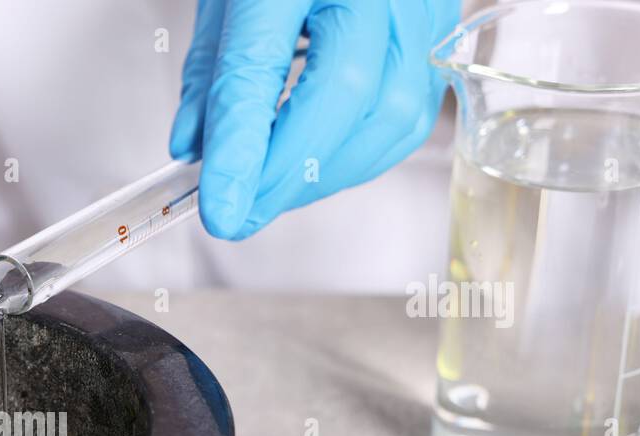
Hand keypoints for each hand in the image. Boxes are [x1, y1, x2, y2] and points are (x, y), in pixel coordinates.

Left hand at [171, 0, 460, 239]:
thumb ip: (211, 72)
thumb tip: (196, 149)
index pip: (262, 66)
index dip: (240, 147)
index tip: (218, 207)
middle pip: (342, 98)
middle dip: (284, 174)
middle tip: (238, 212)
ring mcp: (421, 4)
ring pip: (390, 118)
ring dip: (325, 174)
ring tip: (272, 191)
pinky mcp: (443, 30)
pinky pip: (413, 116)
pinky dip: (361, 157)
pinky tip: (320, 166)